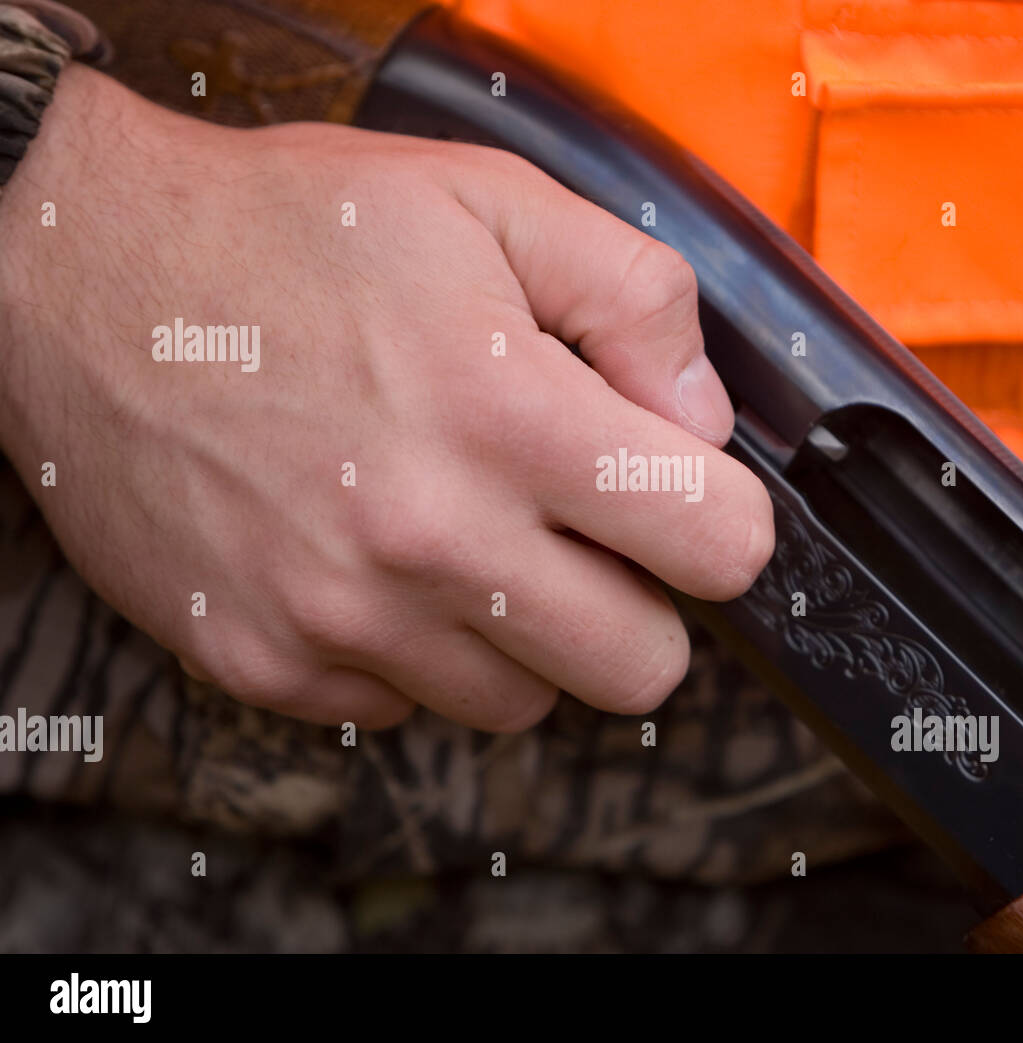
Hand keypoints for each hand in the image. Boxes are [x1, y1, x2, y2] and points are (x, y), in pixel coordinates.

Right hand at [0, 65, 773, 730]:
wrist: (79, 276)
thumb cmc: (287, 232)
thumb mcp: (489, 198)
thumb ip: (636, 299)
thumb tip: (701, 421)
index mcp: (507, 418)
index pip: (718, 549)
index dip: (724, 521)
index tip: (684, 495)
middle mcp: (431, 541)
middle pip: (642, 669)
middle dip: (642, 604)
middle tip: (590, 533)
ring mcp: (341, 618)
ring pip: (526, 703)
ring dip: (527, 635)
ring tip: (473, 535)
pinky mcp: (268, 662)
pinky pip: (404, 708)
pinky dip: (416, 652)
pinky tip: (379, 561)